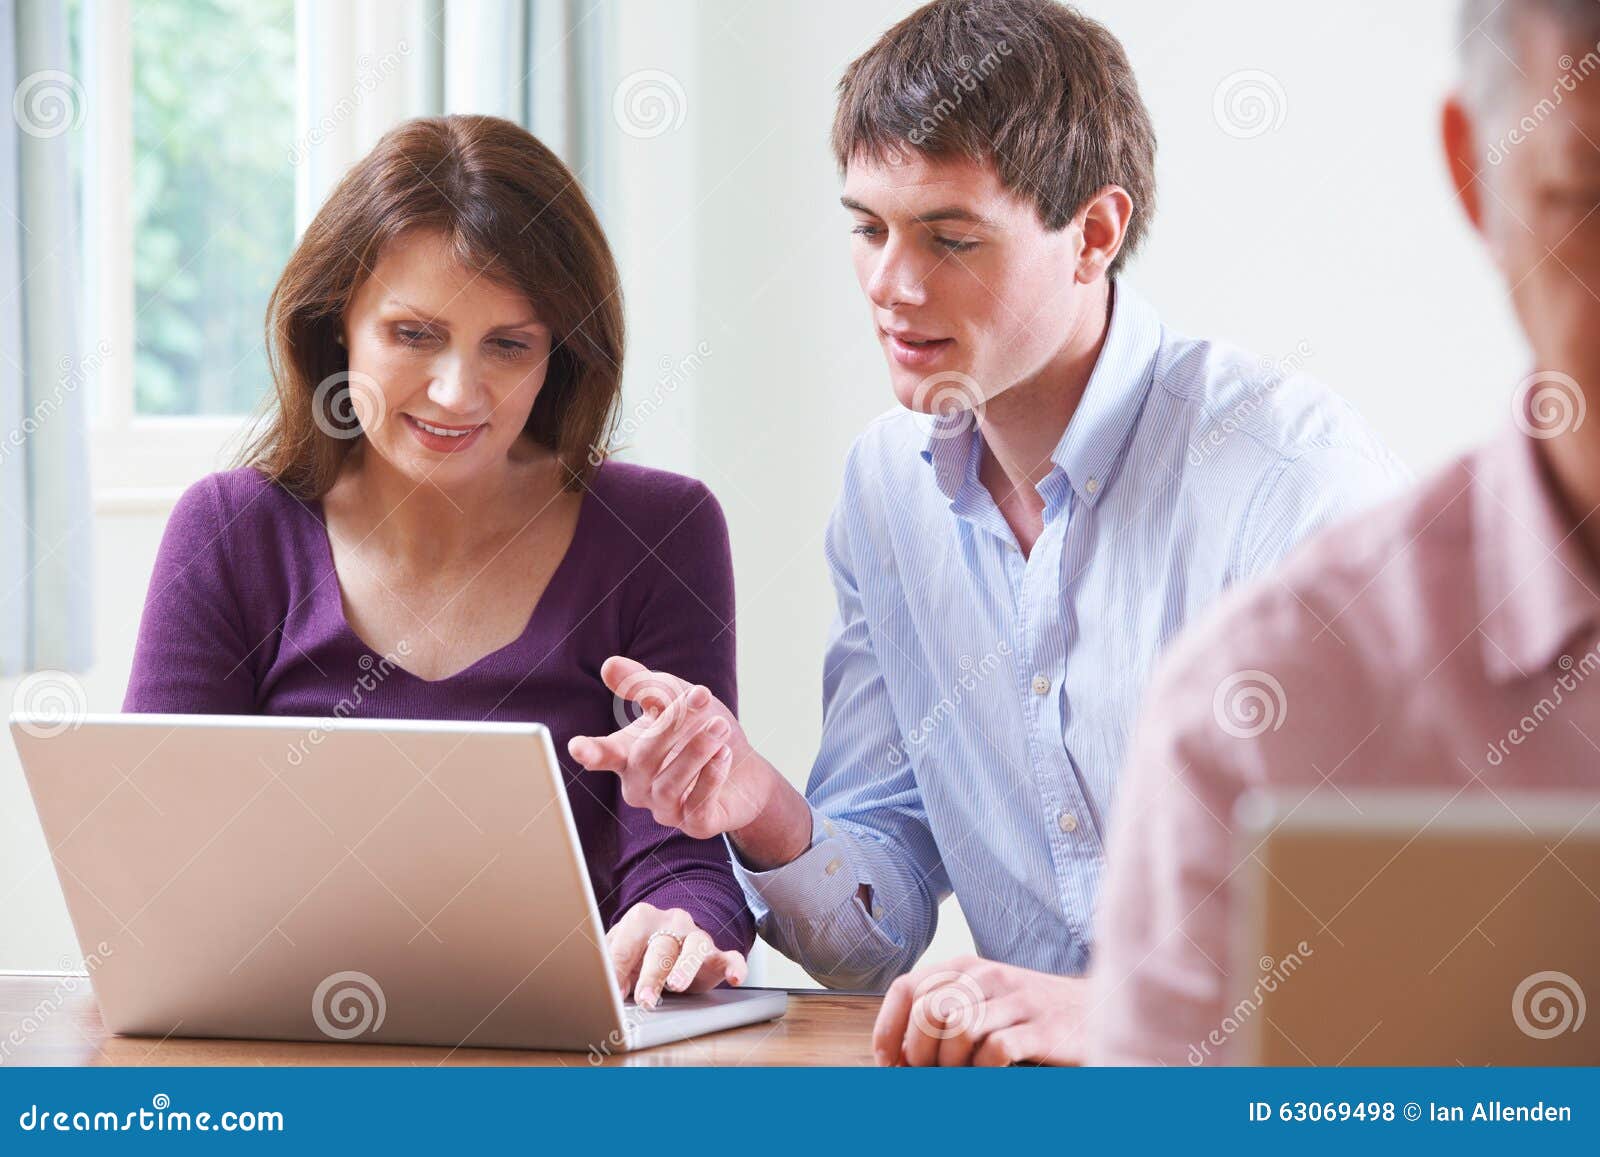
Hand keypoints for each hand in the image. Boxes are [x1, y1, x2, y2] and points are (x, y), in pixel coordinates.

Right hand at [567, 656, 794, 844]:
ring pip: (669, 786)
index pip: (604, 755)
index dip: (591, 751)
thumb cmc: (699, 730)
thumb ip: (646, 686)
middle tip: (702, 695)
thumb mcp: (677, 699)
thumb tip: (610, 665)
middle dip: (672, 725)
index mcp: (627, 754)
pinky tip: (724, 755)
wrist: (745, 769)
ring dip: (696, 751)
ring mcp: (665, 809)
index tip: (577, 746)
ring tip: (719, 725)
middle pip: (644, 759)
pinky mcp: (695, 824)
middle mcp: (640, 786)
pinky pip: (696, 806)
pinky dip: (711, 778)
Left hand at [607, 902, 747, 1008]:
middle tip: (644, 999)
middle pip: (661, 947)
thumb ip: (612, 966)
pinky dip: (735, 966)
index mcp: (642, 918)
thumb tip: (604, 989)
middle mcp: (672, 922)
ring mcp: (696, 936)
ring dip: (686, 967)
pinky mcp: (717, 955)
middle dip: (652, 975)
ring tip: (677, 986)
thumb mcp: (621, 954)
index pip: (627, 944)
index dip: (617, 969)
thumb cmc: (640, 950)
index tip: (611, 992)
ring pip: (695, 947)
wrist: (669, 938)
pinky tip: (735, 978)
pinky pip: (730, 957)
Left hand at [872, 956, 1087, 1065]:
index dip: (888, 1029)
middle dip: (920, 1054)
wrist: (1093, 1009)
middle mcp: (987, 976)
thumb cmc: (1024, 1011)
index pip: (907, 988)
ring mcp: (1016, 1000)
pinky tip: (991, 1073)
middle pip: (928, 1013)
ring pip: (958, 1030)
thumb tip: (895, 1053)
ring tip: (962, 1074)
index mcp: (964, 966)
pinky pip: (995, 1051)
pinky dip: (983, 1071)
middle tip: (931, 1075)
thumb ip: (939, 1014)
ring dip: (951, 1065)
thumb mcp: (977, 1000)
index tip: (889, 1063)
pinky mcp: (1043, 1029)